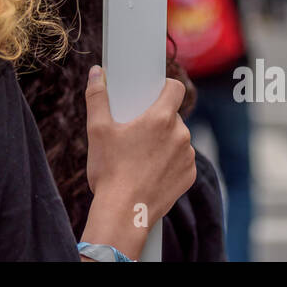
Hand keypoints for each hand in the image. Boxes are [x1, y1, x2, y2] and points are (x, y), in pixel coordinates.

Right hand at [79, 66, 195, 259]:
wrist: (123, 214)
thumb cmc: (110, 171)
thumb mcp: (97, 130)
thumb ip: (97, 96)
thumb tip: (96, 72)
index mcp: (160, 118)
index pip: (176, 88)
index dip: (165, 87)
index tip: (154, 93)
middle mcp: (180, 135)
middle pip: (172, 116)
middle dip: (156, 120)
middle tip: (135, 132)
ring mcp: (187, 157)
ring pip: (177, 138)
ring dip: (164, 141)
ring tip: (140, 155)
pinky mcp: (189, 177)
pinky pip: (181, 160)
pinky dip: (169, 162)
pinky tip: (150, 171)